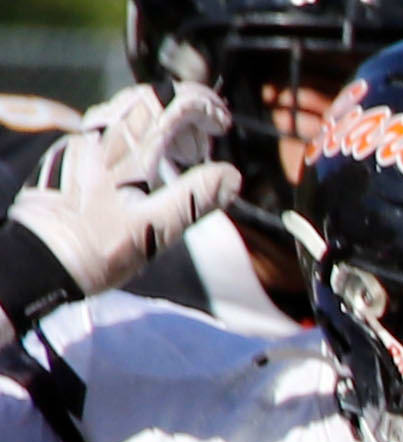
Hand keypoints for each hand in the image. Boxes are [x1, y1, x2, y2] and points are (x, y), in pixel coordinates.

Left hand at [0, 86, 235, 323]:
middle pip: (148, 96)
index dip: (202, 106)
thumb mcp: (155, 229)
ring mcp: (85, 141)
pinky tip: (149, 159)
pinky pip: (111, 122)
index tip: (222, 125)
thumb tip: (231, 175)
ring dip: (161, 117)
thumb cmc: (99, 248)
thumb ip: (195, 198)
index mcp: (126, 150)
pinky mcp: (75, 152)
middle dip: (183, 107)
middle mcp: (103, 136)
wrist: (42, 256)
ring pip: (127, 106)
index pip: (168, 103)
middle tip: (205, 139)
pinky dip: (140, 129)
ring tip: (181, 151)